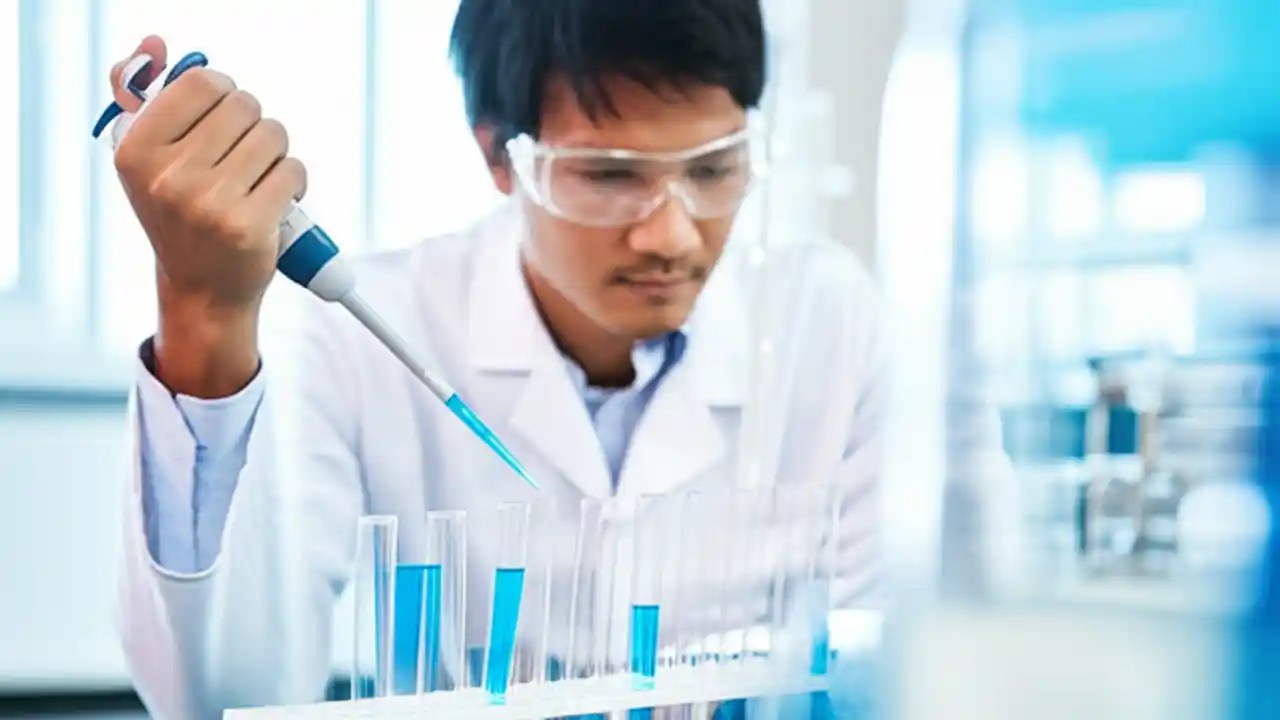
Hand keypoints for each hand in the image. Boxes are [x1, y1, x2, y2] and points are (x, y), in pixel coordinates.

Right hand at [109, 36, 307, 396]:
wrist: (202, 289)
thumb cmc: (180, 214)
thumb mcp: (148, 158)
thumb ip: (144, 95)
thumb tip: (154, 44)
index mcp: (136, 149)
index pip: (203, 82)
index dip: (224, 96)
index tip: (221, 120)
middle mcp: (167, 175)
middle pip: (246, 106)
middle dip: (253, 126)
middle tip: (241, 158)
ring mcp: (209, 203)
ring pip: (274, 135)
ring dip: (276, 155)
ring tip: (257, 181)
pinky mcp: (249, 226)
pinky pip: (294, 170)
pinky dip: (294, 182)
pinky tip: (276, 202)